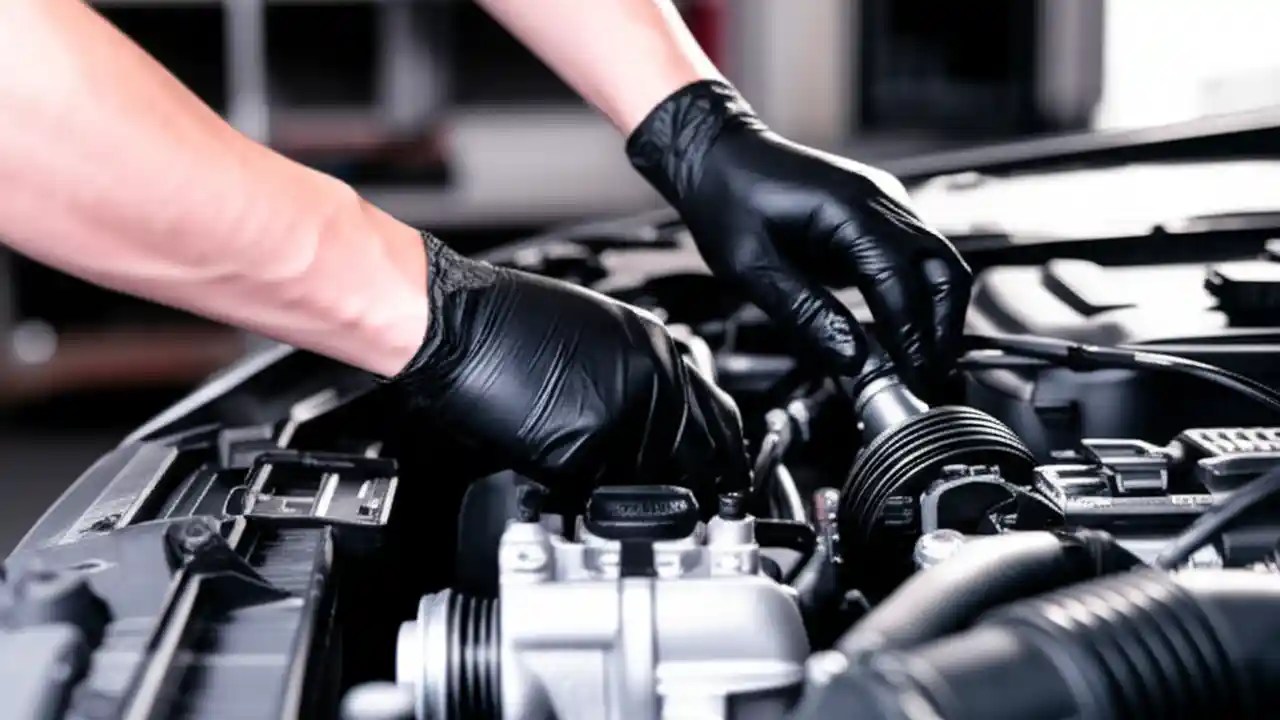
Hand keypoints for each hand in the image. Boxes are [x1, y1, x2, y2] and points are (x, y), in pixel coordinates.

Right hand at [392, 233, 747, 500]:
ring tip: (581, 468)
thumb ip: (642, 377)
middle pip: (692, 462)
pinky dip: (574, 492)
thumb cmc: (508, 322)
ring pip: (640, 484)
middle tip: (663, 500)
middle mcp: (650, 386)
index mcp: (659, 354)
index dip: (720, 460)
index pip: (720, 423)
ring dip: (618, 489)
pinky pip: (591, 494)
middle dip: (679, 485)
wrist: (454, 322)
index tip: (718, 482)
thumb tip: (661, 421)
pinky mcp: (578, 454)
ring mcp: (618, 422)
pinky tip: (550, 466)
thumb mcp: (601, 334)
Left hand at [627, 80, 970, 396]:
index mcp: (850, 209)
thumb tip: (852, 360)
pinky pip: (916, 259)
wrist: (719, 155)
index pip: (901, 281)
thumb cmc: (726, 200)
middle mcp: (880, 201)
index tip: (913, 378)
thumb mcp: (750, 267)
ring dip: (938, 317)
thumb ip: (804, 313)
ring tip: (922, 366)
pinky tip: (903, 334)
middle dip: (943, 330)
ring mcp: (884, 205)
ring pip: (938, 265)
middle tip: (929, 380)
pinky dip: (919, 299)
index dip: (911, 335)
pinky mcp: (878, 215)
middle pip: (942, 270)